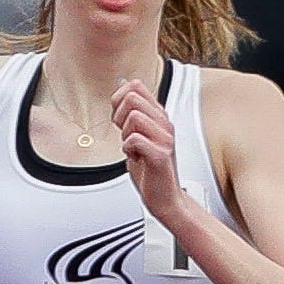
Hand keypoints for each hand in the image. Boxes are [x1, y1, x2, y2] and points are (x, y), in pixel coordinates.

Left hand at [113, 79, 180, 219]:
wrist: (165, 198)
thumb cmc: (150, 170)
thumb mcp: (138, 135)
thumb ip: (130, 112)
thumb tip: (122, 85)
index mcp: (158, 116)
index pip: (136, 85)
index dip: (118, 99)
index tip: (119, 120)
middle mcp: (164, 123)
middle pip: (132, 97)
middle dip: (118, 116)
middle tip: (124, 135)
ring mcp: (165, 138)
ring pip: (133, 117)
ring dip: (124, 135)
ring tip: (132, 148)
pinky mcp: (161, 154)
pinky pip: (134, 139)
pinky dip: (128, 150)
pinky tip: (136, 158)